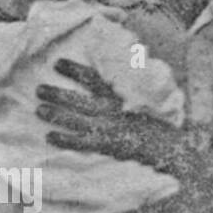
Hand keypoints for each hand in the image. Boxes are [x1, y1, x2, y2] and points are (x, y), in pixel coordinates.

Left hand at [36, 59, 211, 180]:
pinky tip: (50, 137)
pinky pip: (81, 142)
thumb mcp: (151, 100)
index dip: (75, 70)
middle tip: (39, 89)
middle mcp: (113, 110)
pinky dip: (65, 139)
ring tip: (40, 109)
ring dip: (56, 114)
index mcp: (123, 96)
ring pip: (76, 120)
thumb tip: (121, 71)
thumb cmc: (161, 125)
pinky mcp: (108, 146)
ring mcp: (109, 129)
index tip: (58, 63)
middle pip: (79, 99)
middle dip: (58, 93)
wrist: (173, 149)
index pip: (95, 79)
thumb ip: (133, 88)